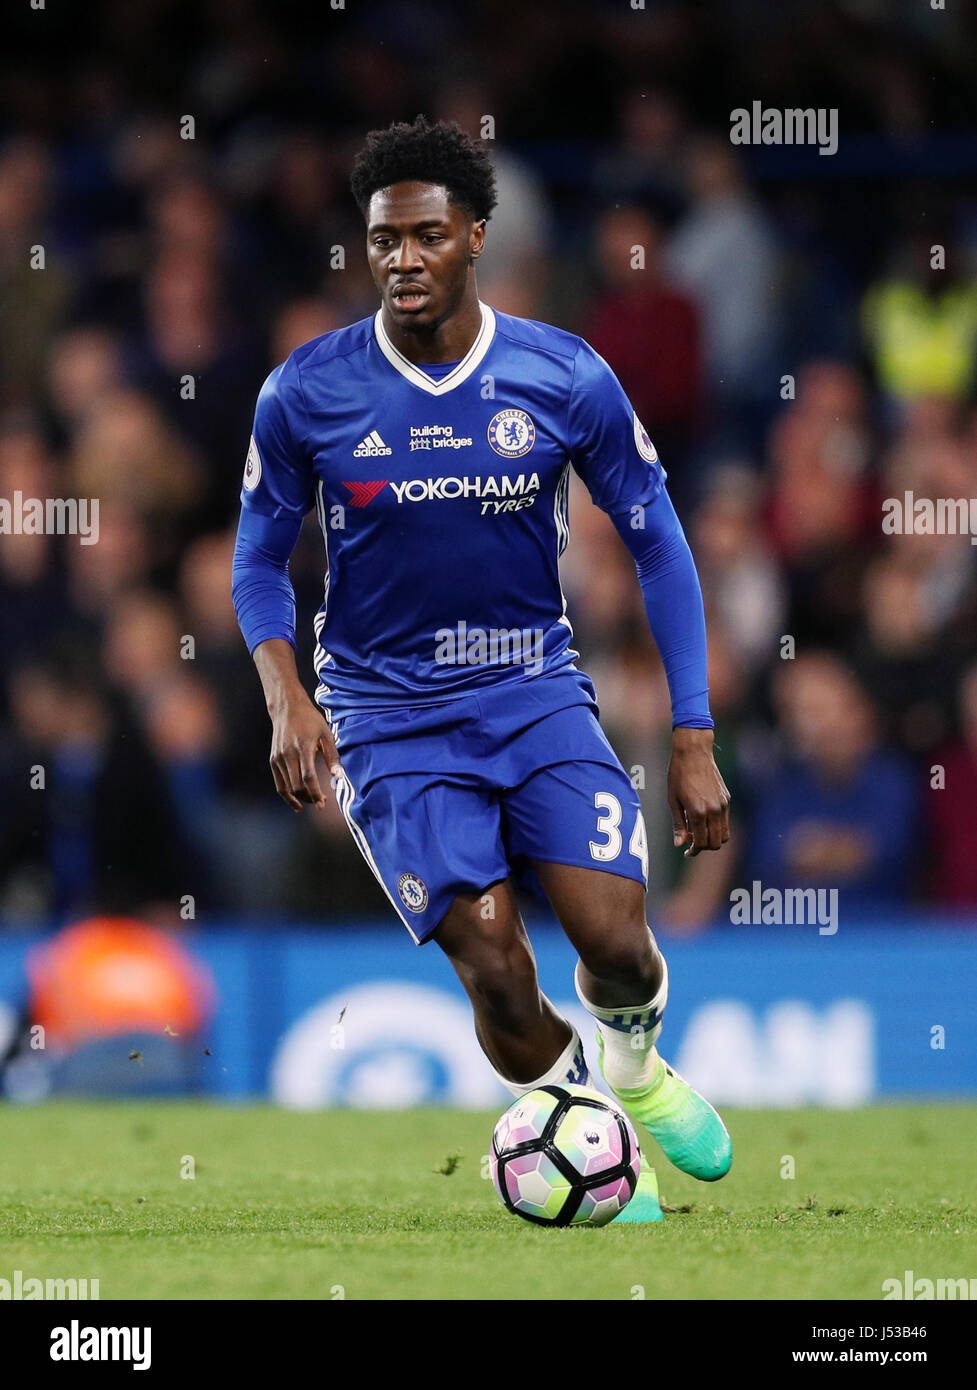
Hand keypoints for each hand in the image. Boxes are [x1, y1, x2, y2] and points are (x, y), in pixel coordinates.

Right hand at [268, 694, 340, 812]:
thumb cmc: (310, 720)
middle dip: (310, 798)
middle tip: (322, 802)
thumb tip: (338, 777)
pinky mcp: (273, 761)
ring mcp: (278, 758)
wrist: (287, 708)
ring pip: (287, 788)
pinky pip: (279, 784)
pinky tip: (297, 804)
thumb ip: (333, 756)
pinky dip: (287, 796)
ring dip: (301, 798)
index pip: (307, 777)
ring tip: (313, 800)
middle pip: (297, 786)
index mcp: (303, 747)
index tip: (323, 803)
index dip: (315, 793)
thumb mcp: (326, 734)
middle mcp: (287, 754)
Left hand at [667, 727, 730, 856]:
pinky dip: (717, 827)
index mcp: (698, 812)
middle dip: (704, 847)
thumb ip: (678, 824)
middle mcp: (714, 810)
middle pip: (716, 843)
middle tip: (692, 842)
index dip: (694, 851)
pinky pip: (725, 821)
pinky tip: (703, 819)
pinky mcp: (727, 798)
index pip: (701, 842)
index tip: (686, 851)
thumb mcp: (673, 801)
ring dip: (713, 839)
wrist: (693, 753)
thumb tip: (680, 844)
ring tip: (698, 832)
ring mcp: (723, 805)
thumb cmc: (678, 775)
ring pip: (724, 834)